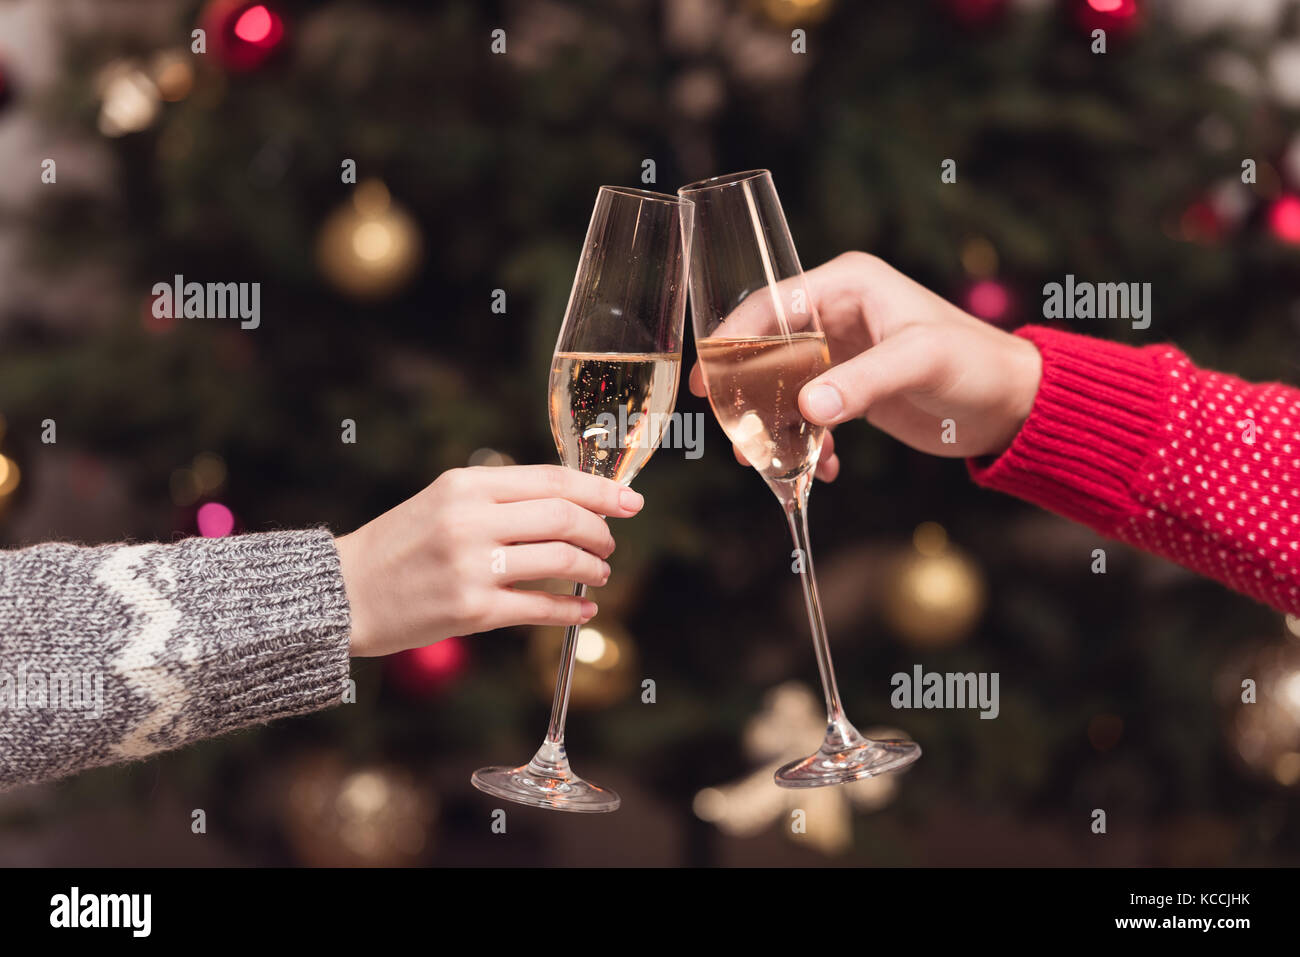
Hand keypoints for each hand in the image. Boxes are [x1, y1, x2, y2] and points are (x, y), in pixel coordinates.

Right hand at [335, 465, 643, 656]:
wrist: (345, 592)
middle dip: (600, 532)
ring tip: (598, 574)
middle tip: (609, 544)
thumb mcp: (444, 501)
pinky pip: (540, 608)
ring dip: (592, 569)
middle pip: (564, 517)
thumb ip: (500, 497)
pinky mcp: (471, 611)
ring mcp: (471, 566)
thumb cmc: (401, 545)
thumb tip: (570, 503)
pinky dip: (572, 610)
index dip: (601, 490)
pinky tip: (585, 610)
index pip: (553, 480)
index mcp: (467, 485)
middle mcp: (470, 520)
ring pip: (559, 561)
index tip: (631, 501)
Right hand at [688, 252, 1042, 475]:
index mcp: (847, 284)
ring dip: (774, 425)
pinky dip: (809, 442)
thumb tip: (807, 410)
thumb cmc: (975, 366)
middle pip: (767, 349)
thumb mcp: (917, 364)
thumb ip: (860, 384)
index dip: (733, 341)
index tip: (709, 382)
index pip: (771, 306)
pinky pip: (810, 413)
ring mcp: (842, 352)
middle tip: (735, 435)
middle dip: (749, 394)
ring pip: (784, 385)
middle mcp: (838, 312)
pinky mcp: (851, 387)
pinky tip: (823, 468)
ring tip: (766, 462)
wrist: (1013, 405)